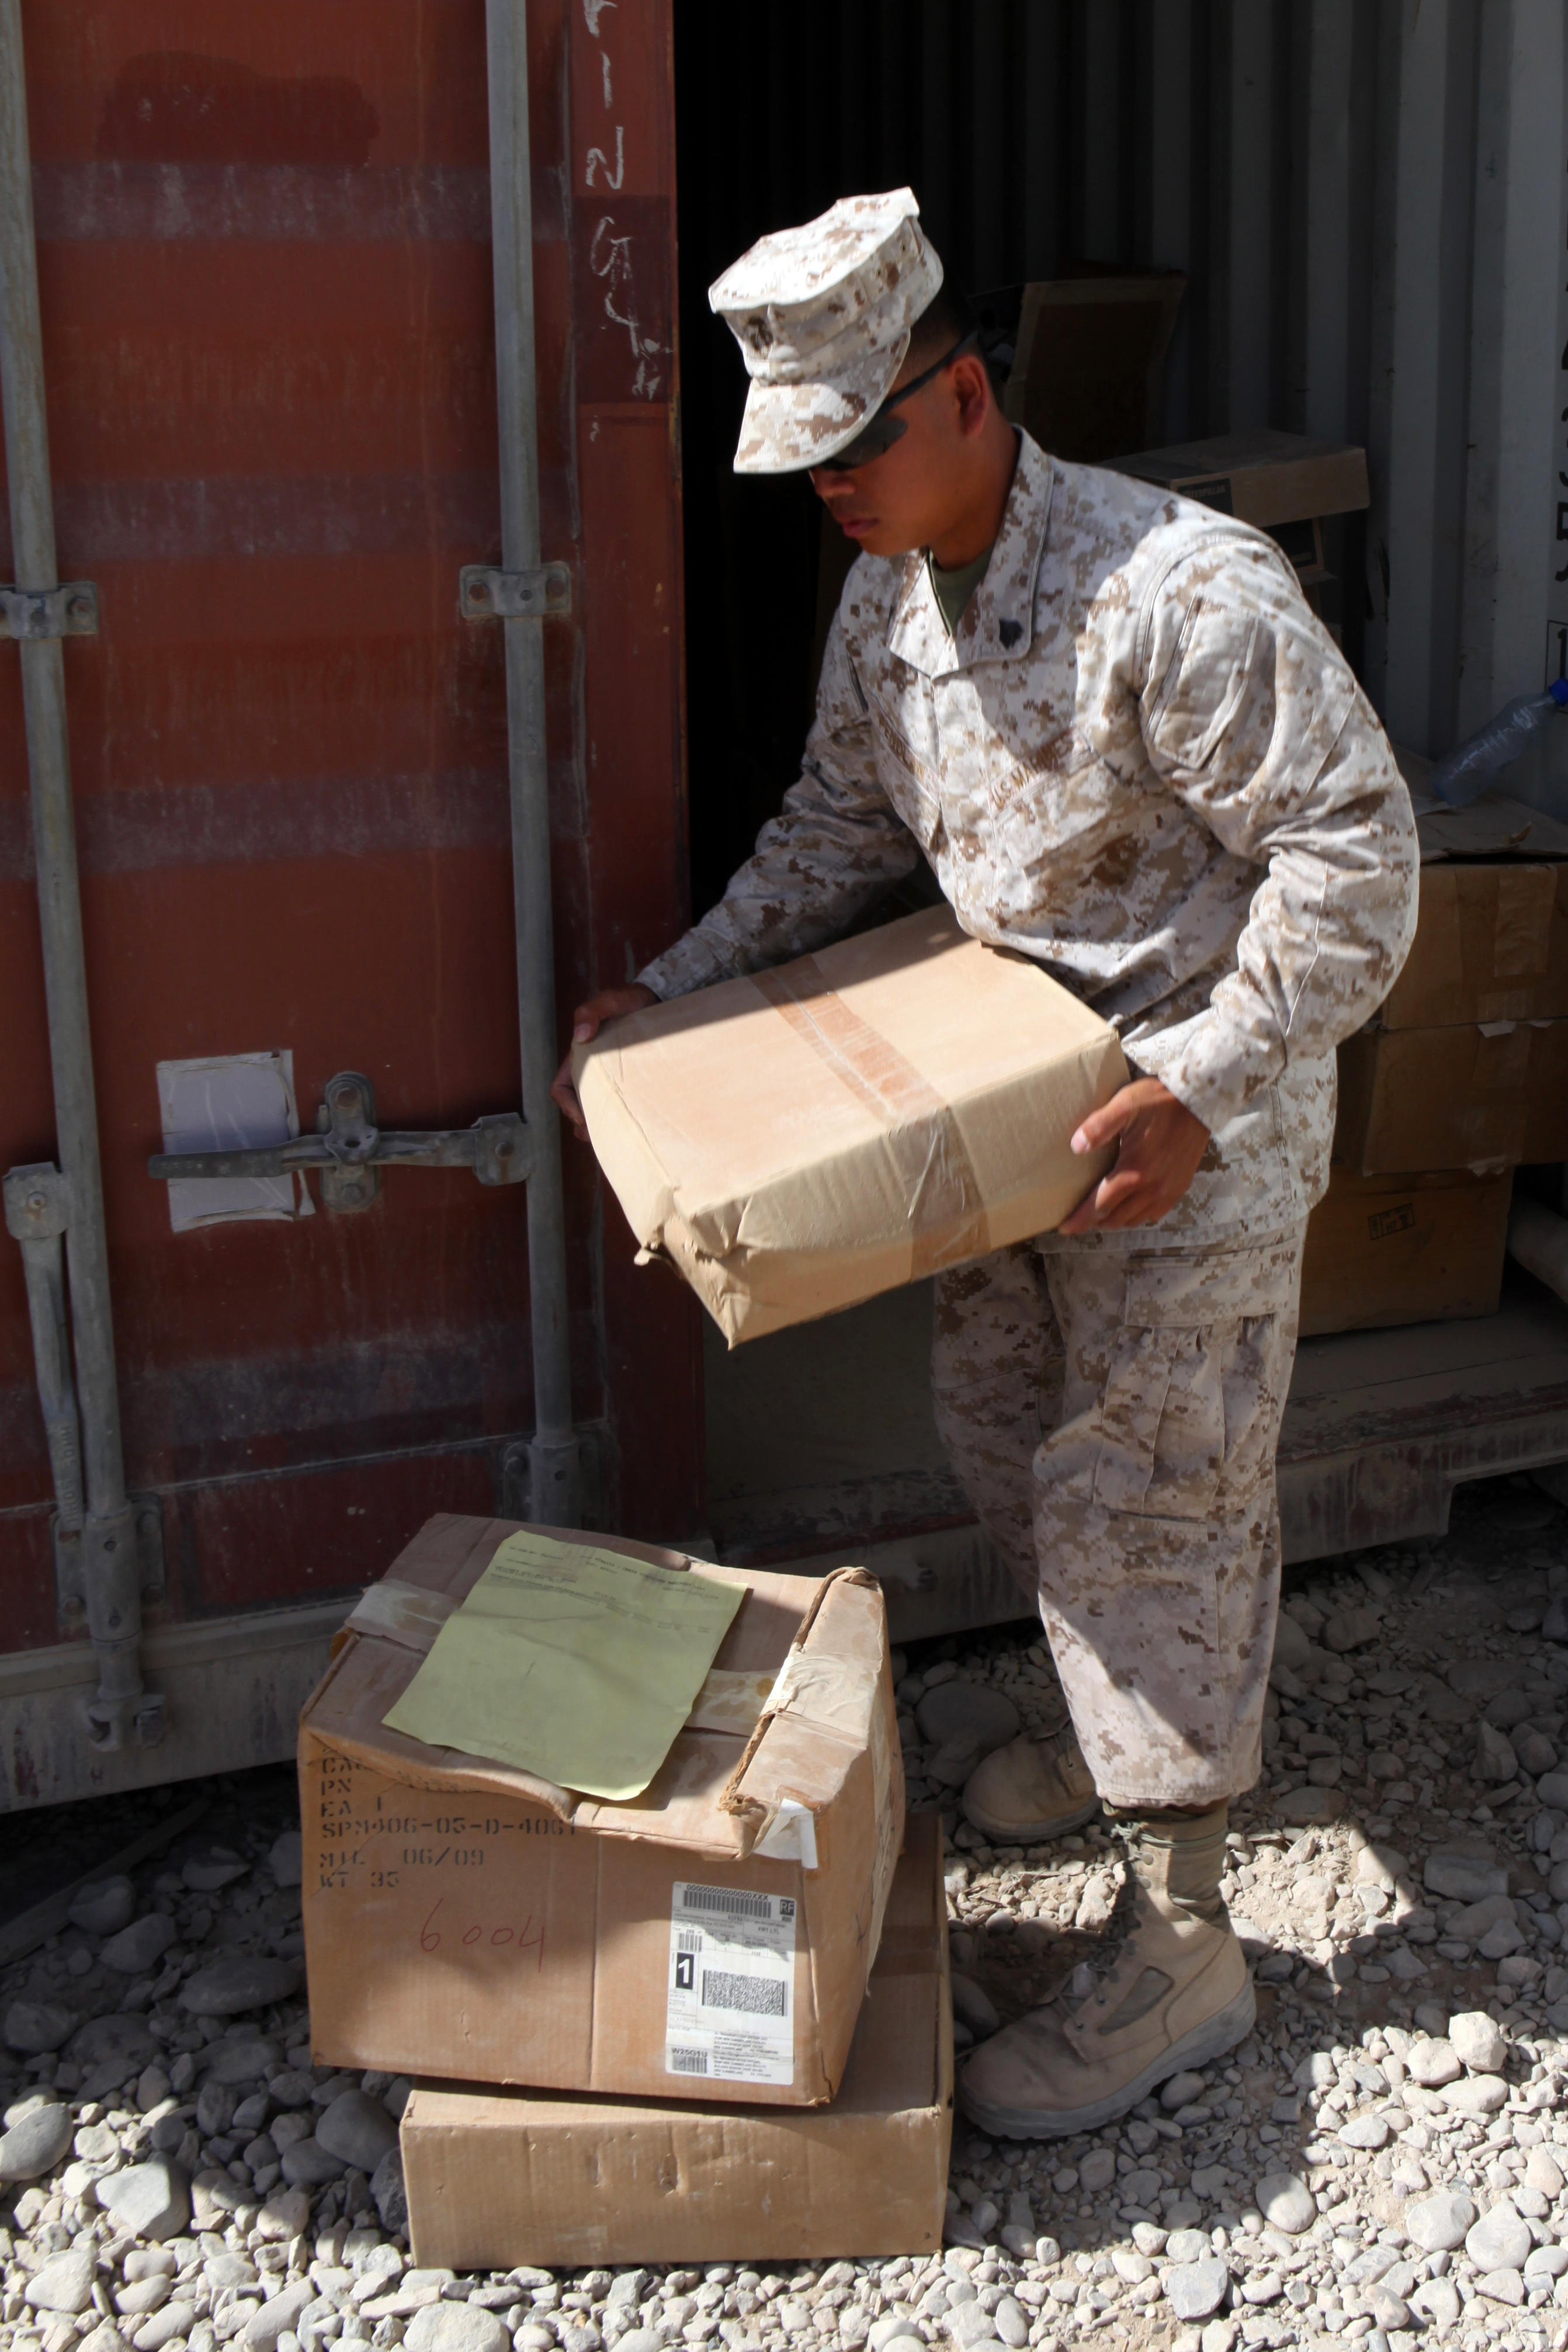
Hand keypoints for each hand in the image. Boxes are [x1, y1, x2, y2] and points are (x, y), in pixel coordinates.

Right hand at [550, 984, 657, 1139]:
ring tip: (617, 1138)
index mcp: (580, 1058)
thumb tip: (581, 1036)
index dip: (566, 1106)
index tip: (582, 1118)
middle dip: (584, 1125)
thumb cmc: (631, 1000)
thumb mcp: (611, 1001)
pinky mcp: (629, 1082)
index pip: (560, 1089)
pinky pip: (620, 1106)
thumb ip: (592, 1012)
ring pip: (597, 1110)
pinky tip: (635, 1127)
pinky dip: (621, 1119)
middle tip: (602, 1136)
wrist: (659, 1001)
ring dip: (601, 1126)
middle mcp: (591, 1072)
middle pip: (577, 1107)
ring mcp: (610, 1079)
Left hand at [1058, 1078, 1209, 1233]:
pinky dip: (1137, 1215)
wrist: (1199, 1101)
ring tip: (1100, 1213)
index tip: (1064, 1227)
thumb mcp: (1125, 1105)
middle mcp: (1153, 1188)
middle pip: (1115, 1218)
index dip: (1080, 1219)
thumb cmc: (1158, 1101)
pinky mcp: (1180, 1187)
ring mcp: (1169, 1190)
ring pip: (1134, 1219)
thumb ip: (1099, 1126)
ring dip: (1115, 1219)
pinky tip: (1129, 1206)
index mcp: (1135, 1172)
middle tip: (1078, 1217)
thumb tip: (1076, 1146)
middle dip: (1094, 1221)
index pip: (1100, 1205)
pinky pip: (1155, 1214)